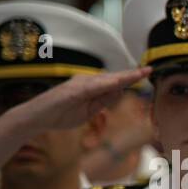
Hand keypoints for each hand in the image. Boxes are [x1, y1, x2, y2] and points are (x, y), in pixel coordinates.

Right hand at [9, 67, 150, 131]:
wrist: (37, 118)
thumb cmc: (61, 114)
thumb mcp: (89, 111)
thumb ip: (103, 100)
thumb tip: (119, 91)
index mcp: (91, 87)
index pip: (114, 82)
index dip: (131, 77)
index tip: (147, 73)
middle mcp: (85, 82)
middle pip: (113, 78)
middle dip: (131, 75)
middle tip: (149, 70)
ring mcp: (77, 85)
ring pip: (104, 80)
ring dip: (122, 77)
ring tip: (139, 74)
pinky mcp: (70, 91)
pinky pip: (90, 88)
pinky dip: (104, 85)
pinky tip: (116, 83)